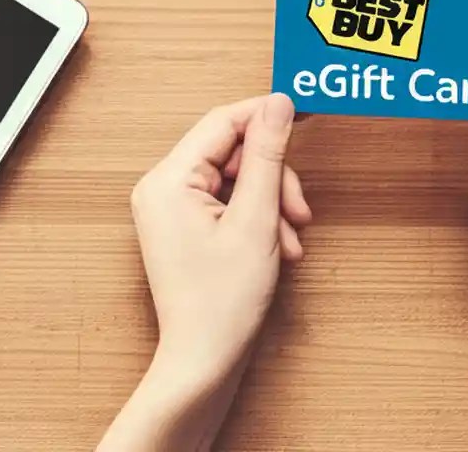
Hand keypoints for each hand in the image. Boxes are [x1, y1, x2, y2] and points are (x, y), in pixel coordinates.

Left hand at [131, 93, 311, 383]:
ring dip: (271, 203)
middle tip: (298, 212)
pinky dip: (258, 219)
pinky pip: (228, 202)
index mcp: (168, 180)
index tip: (306, 109)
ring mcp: (171, 208)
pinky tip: (276, 248)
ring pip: (237, 179)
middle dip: (274, 179)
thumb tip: (279, 106)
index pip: (223, 122)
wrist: (203, 361)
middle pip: (233, 152)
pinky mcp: (184, 226)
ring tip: (288, 241)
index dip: (267, 114)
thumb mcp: (256, 220)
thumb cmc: (221, 303)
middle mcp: (161, 188)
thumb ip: (269, 157)